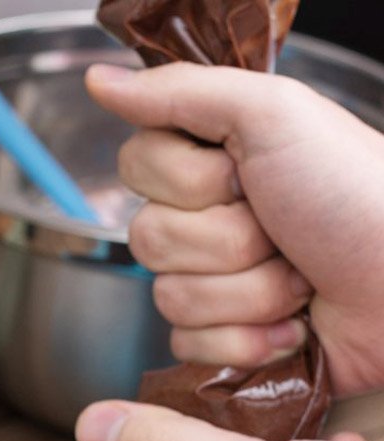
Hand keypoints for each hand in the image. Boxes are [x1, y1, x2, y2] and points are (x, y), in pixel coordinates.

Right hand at [86, 62, 383, 397]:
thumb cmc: (358, 196)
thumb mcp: (274, 115)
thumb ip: (180, 92)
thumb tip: (98, 80)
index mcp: (211, 159)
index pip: (135, 168)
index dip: (189, 180)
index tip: (245, 174)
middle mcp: (203, 219)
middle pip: (148, 240)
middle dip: (229, 241)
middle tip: (284, 230)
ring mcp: (211, 283)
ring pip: (169, 298)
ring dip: (249, 293)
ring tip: (301, 281)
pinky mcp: (221, 338)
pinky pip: (188, 345)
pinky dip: (248, 339)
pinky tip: (292, 326)